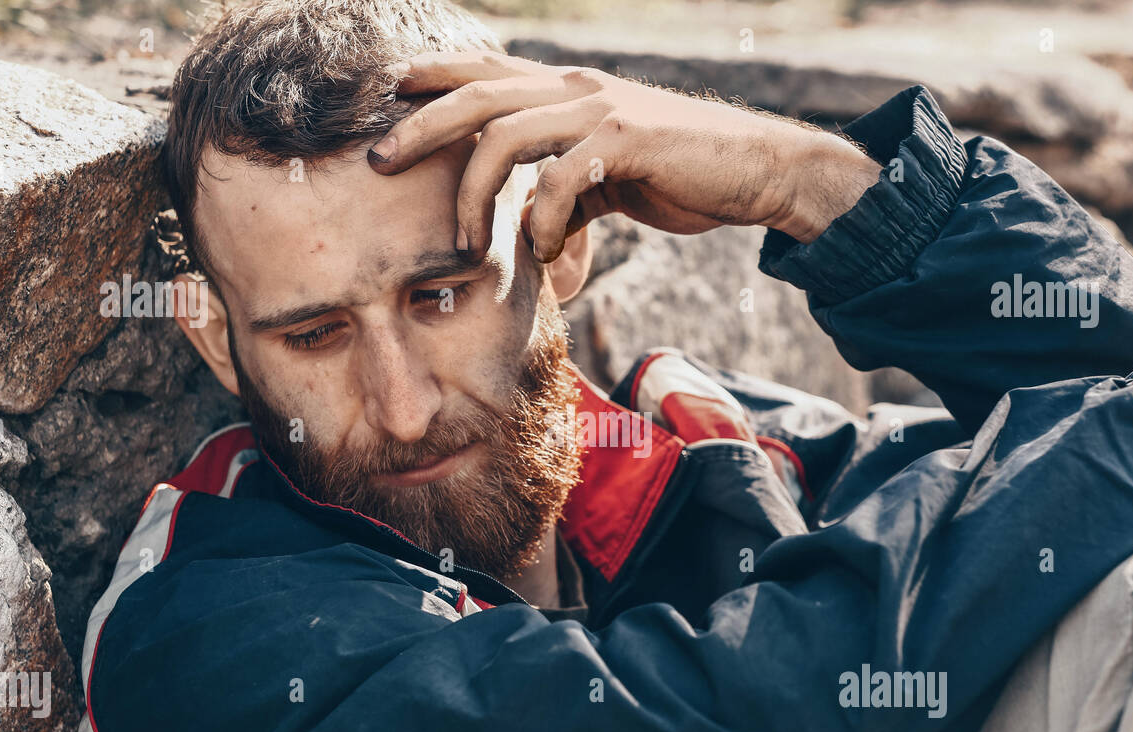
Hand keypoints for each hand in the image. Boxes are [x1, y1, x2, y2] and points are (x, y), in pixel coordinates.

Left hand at [368, 52, 881, 260]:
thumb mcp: (608, 177)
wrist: (756, 169)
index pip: (484, 74)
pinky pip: (560, 181)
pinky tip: (547, 255)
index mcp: (567, 90)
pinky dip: (543, 224)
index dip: (431, 79)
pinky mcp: (626, 140)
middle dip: (418, 126)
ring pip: (506, 135)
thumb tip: (527, 224)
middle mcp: (575, 87)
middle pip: (475, 94)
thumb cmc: (680, 174)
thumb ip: (564, 187)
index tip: (382, 100)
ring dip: (475, 194)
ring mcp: (599, 109)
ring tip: (466, 244)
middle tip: (377, 162)